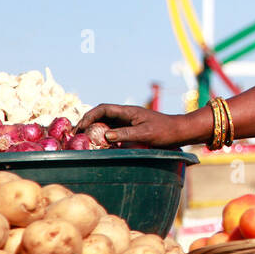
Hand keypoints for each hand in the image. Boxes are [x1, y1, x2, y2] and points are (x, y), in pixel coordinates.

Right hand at [74, 104, 192, 148]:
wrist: (179, 131)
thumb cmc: (164, 131)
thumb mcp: (145, 133)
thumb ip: (125, 134)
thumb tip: (106, 135)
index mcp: (128, 111)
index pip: (104, 109)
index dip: (89, 115)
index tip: (80, 126)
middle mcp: (126, 115)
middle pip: (102, 115)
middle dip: (87, 122)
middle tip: (75, 135)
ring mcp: (129, 122)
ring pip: (106, 123)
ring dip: (94, 130)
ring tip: (83, 140)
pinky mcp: (132, 129)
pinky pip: (114, 130)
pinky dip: (104, 136)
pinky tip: (99, 145)